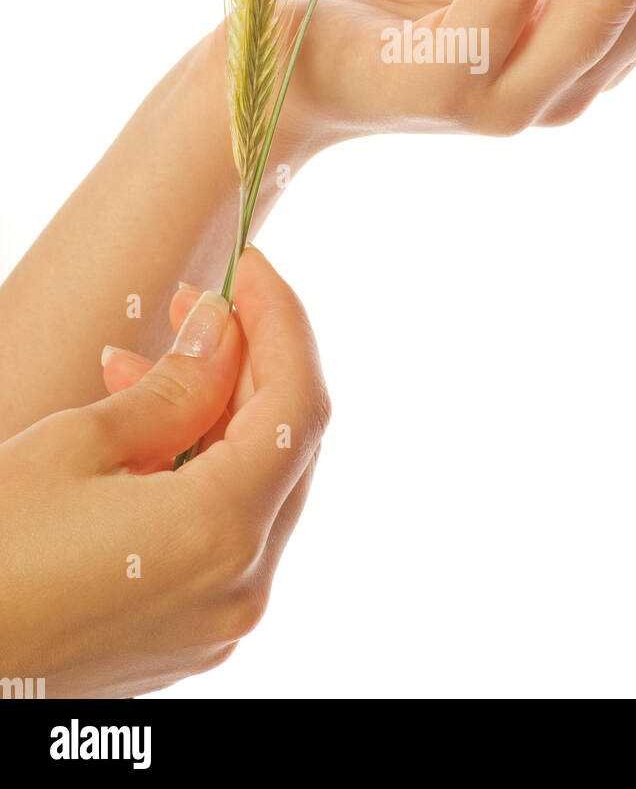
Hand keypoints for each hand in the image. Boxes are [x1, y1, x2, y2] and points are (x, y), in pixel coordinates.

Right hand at [0, 247, 328, 697]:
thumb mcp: (75, 447)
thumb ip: (174, 386)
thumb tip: (225, 327)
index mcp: (220, 534)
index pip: (297, 404)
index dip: (280, 321)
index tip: (248, 266)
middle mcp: (242, 585)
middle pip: (286, 443)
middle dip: (249, 360)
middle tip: (194, 305)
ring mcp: (222, 618)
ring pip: (257, 484)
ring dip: (216, 411)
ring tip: (140, 360)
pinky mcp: (194, 632)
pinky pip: (225, 529)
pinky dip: (199, 468)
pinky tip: (141, 430)